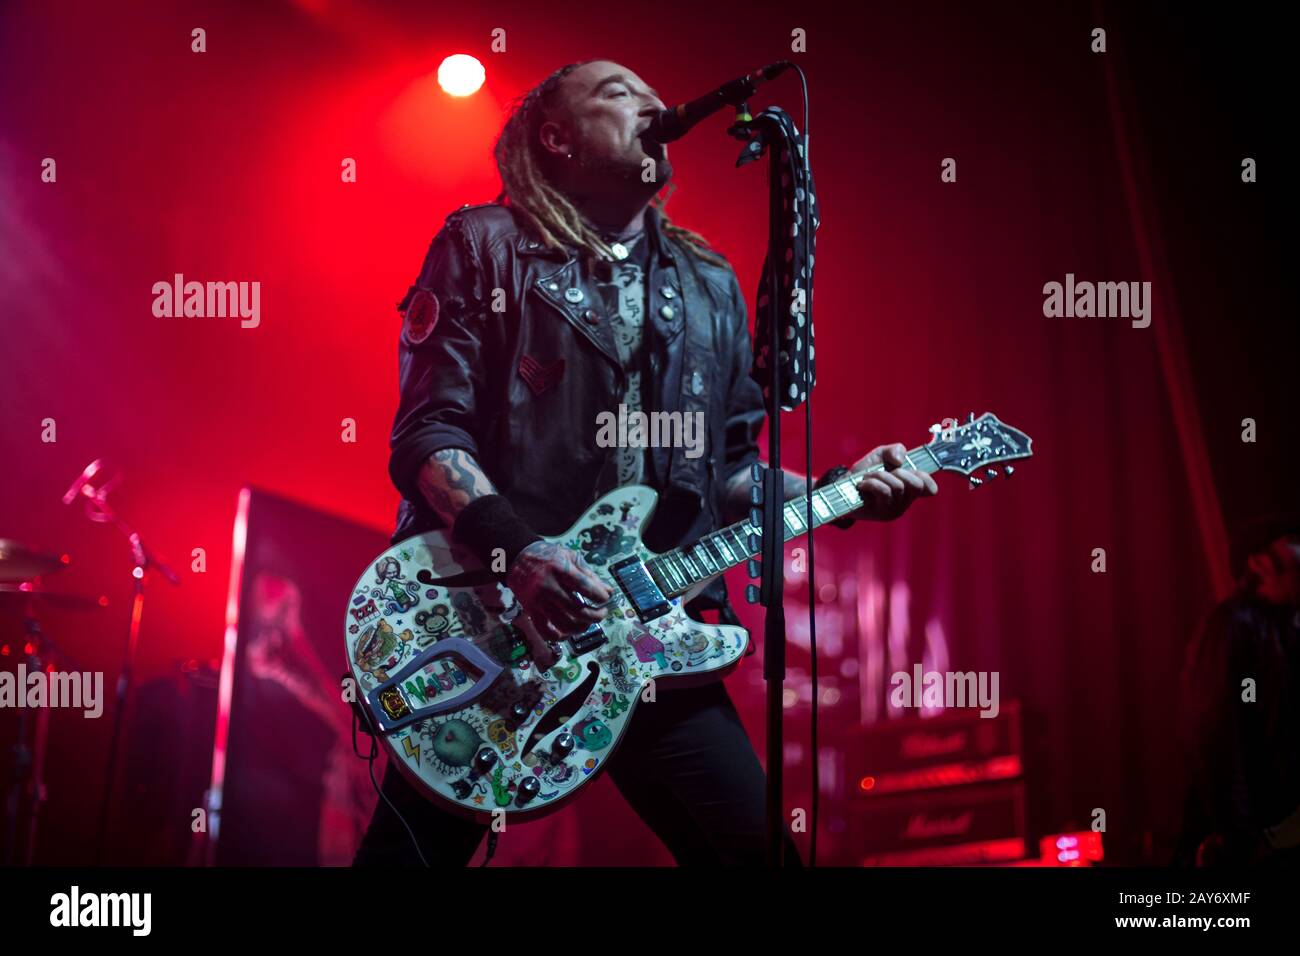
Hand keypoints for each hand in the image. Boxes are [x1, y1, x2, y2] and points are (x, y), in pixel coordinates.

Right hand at [505, 541, 612, 667]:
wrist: (517, 558)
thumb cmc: (548, 556)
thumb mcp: (570, 557)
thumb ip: (589, 574)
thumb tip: (608, 591)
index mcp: (560, 570)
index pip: (586, 587)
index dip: (600, 596)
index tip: (606, 598)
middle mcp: (549, 587)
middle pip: (578, 610)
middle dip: (596, 615)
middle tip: (602, 613)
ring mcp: (539, 602)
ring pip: (564, 625)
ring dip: (581, 628)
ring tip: (587, 623)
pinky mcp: (531, 611)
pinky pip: (546, 632)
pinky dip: (560, 637)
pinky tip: (569, 632)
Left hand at [846, 443, 937, 522]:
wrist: (841, 487)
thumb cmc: (864, 472)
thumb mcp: (880, 455)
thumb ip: (894, 450)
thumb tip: (900, 460)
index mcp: (909, 489)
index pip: (930, 488)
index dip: (926, 478)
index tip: (912, 469)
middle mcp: (905, 501)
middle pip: (917, 484)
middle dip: (899, 472)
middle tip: (883, 473)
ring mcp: (895, 509)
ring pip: (897, 486)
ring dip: (879, 476)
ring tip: (867, 478)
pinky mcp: (882, 513)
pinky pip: (884, 491)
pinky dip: (872, 483)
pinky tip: (862, 484)